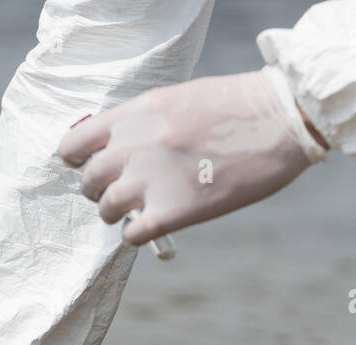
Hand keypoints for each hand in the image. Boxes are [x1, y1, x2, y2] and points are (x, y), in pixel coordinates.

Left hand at [57, 67, 327, 244]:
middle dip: (100, 190)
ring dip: (119, 214)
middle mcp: (135, 146)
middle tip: (121, 193)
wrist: (281, 118)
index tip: (90, 167)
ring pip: (107, 210)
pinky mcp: (173, 212)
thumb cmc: (238, 107)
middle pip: (89, 181)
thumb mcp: (178, 99)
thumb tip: (121, 147)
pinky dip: (137, 234)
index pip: (74, 144)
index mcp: (135, 114)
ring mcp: (151, 180)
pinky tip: (154, 226)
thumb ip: (144, 123)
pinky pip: (132, 234)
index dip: (78, 161)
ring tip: (139, 211)